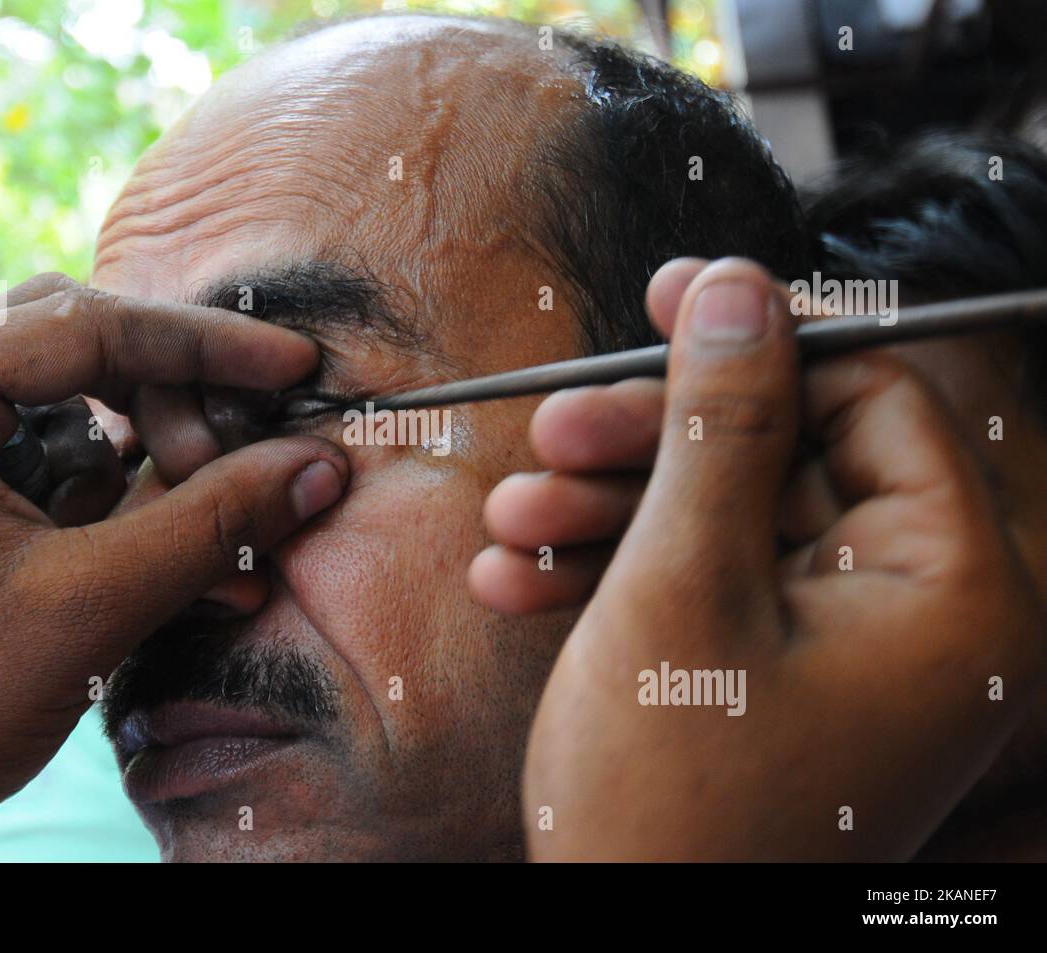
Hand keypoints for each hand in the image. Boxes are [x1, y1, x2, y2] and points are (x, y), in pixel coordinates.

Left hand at [0, 273, 348, 860]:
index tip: (293, 363)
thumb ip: (213, 522)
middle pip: (79, 351)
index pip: (80, 327)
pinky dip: (120, 503)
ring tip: (214, 546)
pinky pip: (57, 463)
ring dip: (153, 469)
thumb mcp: (90, 607)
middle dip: (171, 412)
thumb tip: (320, 465)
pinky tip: (176, 561)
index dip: (202, 343)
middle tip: (237, 468)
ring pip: (77, 409)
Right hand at [473, 258, 1046, 859]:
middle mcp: (914, 618)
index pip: (875, 399)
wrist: (625, 947)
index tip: (667, 297)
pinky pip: (707, 588)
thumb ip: (719, 423)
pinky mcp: (775, 677)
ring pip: (728, 522)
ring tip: (508, 521)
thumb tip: (737, 286)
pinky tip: (519, 577)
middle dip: (650, 442)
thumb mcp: (680, 587)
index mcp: (949, 591)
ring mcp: (842, 652)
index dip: (763, 339)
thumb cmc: (668, 802)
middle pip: (784, 458)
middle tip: (552, 425)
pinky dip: (617, 573)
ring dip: (609, 509)